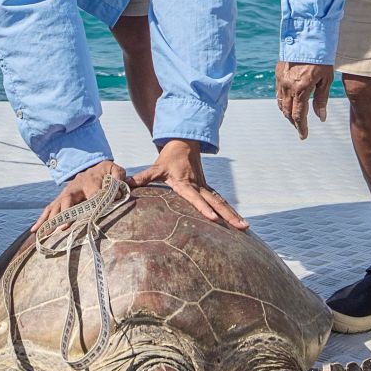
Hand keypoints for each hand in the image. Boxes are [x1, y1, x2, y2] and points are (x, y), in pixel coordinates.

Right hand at [35, 160, 127, 233]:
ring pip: (56, 206)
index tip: (92, 216)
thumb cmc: (107, 173)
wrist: (94, 167)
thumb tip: (120, 189)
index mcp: (90, 180)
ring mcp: (65, 194)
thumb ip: (120, 177)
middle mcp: (75, 187)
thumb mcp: (115, 170)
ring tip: (45, 234)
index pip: (92, 193)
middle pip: (68, 199)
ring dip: (50, 220)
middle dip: (65, 213)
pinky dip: (42, 220)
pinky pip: (49, 209)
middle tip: (64, 227)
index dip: (92, 203)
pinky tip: (35, 231)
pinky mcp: (60, 200)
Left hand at [130, 139, 247, 229]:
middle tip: (241, 228)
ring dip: (233, 214)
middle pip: (216, 203)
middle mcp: (199, 185)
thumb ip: (142, 177)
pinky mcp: (208, 187)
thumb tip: (126, 184)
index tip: (213, 219)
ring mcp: (205, 186)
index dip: (203, 208)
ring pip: (222, 202)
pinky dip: (230, 210)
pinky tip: (239, 220)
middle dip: (228, 216)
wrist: (184, 142)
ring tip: (245, 227)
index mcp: (186, 183)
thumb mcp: (155, 167)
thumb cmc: (169, 157)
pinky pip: (221, 200)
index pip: (195, 198)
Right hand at [275, 61, 333, 139]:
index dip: (301, 127)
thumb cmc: (321, 58)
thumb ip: (321, 99)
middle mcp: (288, 86)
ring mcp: (281, 79)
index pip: (298, 115)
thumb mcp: (326, 79)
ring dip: (287, 113)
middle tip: (300, 128)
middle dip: (294, 122)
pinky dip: (283, 101)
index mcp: (301, 89)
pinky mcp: (278, 73)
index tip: (303, 136)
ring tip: (295, 118)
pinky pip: (278, 92)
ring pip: (281, 103)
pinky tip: (289, 102)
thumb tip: (321, 118)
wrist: (307, 37)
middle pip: (287, 112)